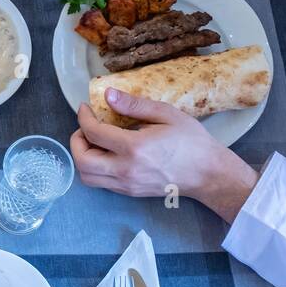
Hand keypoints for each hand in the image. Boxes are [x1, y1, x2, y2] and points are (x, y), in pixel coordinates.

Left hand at [69, 89, 257, 222]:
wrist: (209, 174)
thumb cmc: (192, 142)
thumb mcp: (166, 114)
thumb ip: (134, 105)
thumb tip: (108, 94)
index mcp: (135, 148)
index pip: (93, 133)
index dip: (83, 117)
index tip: (85, 108)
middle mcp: (126, 170)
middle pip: (81, 160)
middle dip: (76, 141)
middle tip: (85, 128)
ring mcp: (126, 185)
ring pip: (87, 176)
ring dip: (82, 157)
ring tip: (94, 141)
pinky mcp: (129, 192)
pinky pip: (100, 183)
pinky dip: (95, 167)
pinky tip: (107, 153)